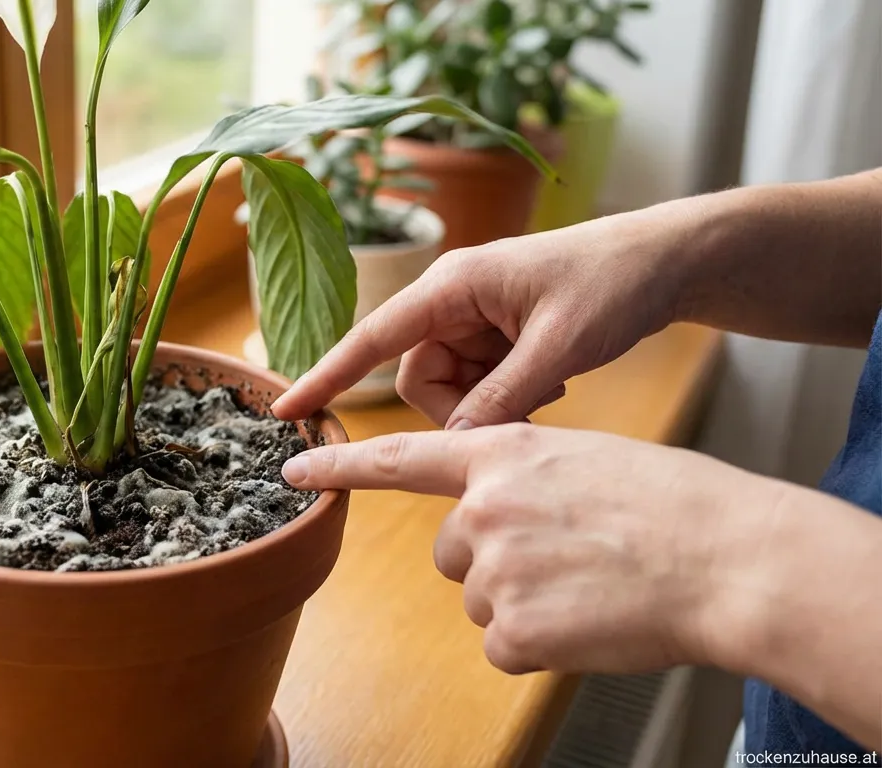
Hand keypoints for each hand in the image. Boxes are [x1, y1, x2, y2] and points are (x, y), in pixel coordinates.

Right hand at [272, 213, 688, 426]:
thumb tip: (454, 444)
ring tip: (547, 387)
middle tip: (526, 405)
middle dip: (461, 407)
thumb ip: (503, 398)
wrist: (665, 263)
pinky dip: (506, 396)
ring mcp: (473, 318)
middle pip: (418, 378)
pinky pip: (476, 385)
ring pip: (448, 389)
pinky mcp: (494, 334)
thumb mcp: (560, 347)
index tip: (287, 409)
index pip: (373, 338)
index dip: (328, 376)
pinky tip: (550, 382)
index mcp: (454, 285)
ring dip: (489, 404)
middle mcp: (452, 299)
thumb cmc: (614, 284)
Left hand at [281, 424, 774, 674]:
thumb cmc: (673, 505)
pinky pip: (505, 645)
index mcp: (504, 454)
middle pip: (452, 552)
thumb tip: (489, 522)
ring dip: (526, 603)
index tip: (295, 469)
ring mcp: (494, 568)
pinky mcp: (512, 628)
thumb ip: (521, 481)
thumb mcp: (584, 460)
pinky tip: (588, 621)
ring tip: (590, 585)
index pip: (402, 458)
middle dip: (498, 562)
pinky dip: (541, 644)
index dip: (343, 464)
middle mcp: (484, 507)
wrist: (727, 560)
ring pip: (482, 599)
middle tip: (570, 559)